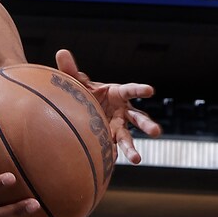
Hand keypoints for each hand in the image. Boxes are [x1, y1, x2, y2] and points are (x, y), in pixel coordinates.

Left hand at [54, 49, 158, 164]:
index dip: (140, 90)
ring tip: (136, 160)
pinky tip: (109, 164)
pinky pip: (112, 147)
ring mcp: (118, 126)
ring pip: (128, 137)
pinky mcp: (110, 138)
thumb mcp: (77, 82)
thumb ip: (71, 70)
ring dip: (132, 148)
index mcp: (118, 93)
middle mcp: (123, 111)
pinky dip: (111, 155)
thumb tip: (61, 52)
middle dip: (146, 125)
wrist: (79, 110)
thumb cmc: (84, 93)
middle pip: (138, 119)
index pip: (131, 90)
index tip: (150, 91)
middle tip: (156, 133)